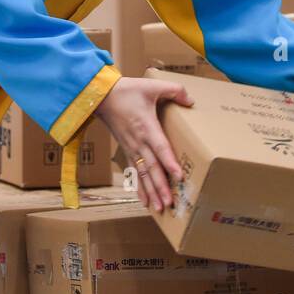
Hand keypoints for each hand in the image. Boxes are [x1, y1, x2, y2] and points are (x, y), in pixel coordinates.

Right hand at [96, 78, 192, 213]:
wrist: (101, 96)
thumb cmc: (127, 90)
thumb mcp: (153, 85)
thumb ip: (175, 90)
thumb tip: (191, 101)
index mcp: (147, 127)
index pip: (160, 148)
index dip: (169, 162)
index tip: (178, 177)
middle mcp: (139, 142)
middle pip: (152, 168)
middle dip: (161, 187)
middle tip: (170, 203)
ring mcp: (132, 148)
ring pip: (143, 174)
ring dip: (151, 192)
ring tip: (160, 208)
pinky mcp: (127, 150)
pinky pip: (135, 172)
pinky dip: (140, 188)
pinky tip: (145, 201)